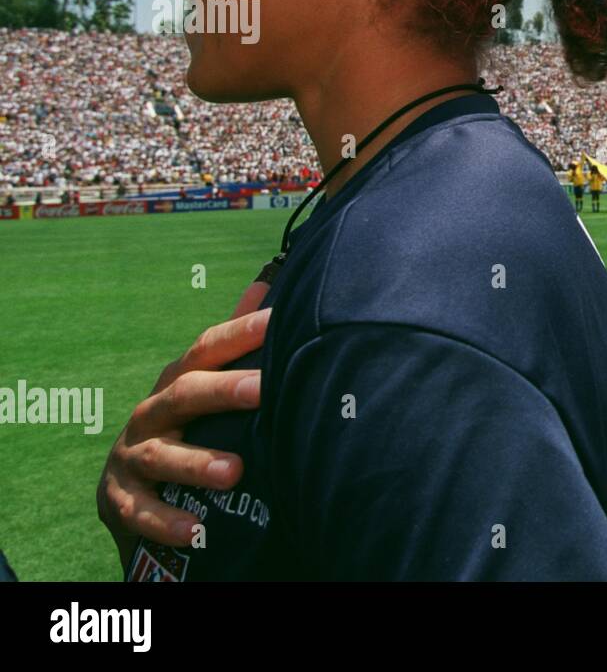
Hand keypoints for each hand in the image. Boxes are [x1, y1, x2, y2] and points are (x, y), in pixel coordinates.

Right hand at [97, 280, 270, 565]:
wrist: (128, 485)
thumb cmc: (185, 423)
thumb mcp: (203, 382)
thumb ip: (233, 340)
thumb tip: (267, 283)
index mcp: (178, 380)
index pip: (207, 349)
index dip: (240, 332)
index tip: (277, 320)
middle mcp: (152, 410)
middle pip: (185, 394)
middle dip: (222, 391)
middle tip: (261, 391)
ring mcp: (132, 454)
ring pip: (160, 455)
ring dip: (196, 464)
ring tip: (235, 472)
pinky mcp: (119, 499)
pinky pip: (140, 512)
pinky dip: (165, 521)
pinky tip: (195, 531)